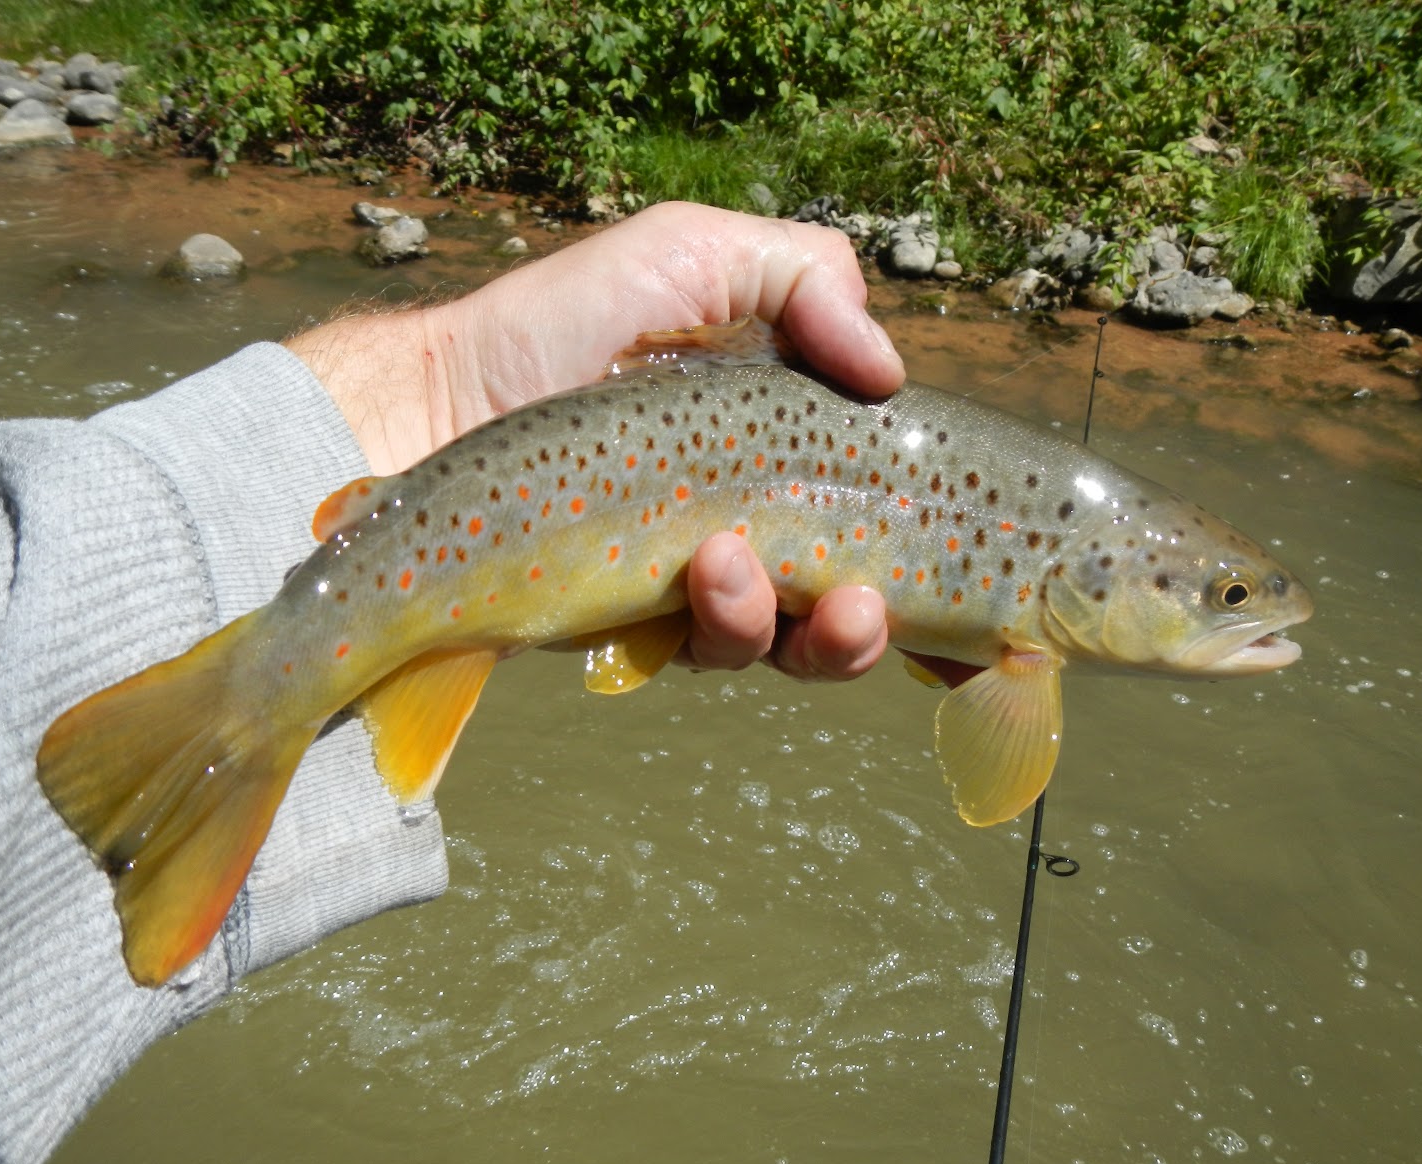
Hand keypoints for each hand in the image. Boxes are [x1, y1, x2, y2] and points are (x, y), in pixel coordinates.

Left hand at [287, 201, 907, 682]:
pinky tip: (703, 570)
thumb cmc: (569, 320)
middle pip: (867, 598)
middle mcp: (768, 513)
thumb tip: (891, 373)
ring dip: (810, 634)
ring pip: (802, 643)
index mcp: (795, 437)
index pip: (892, 505)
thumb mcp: (695, 253)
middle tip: (866, 605)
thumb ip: (808, 278)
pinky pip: (722, 652)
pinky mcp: (652, 627)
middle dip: (880, 622)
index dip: (939, 550)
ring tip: (736, 565)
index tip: (975, 580)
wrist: (446, 400)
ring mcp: (713, 579)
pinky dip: (730, 624)